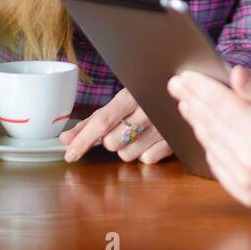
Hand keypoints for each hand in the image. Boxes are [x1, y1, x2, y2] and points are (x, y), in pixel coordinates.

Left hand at [59, 88, 173, 163]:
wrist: (184, 90)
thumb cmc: (146, 96)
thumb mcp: (120, 101)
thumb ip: (92, 121)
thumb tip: (65, 139)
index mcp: (131, 96)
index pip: (101, 122)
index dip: (82, 140)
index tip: (69, 154)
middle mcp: (147, 112)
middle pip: (112, 142)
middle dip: (109, 140)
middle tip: (120, 129)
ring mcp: (162, 128)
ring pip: (127, 155)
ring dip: (126, 148)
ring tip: (136, 133)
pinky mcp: (173, 142)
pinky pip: (147, 160)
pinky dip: (144, 153)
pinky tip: (150, 140)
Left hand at [167, 66, 250, 214]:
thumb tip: (232, 72)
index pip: (218, 102)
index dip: (198, 87)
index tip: (183, 75)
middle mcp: (249, 158)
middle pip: (208, 122)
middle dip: (191, 101)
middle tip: (177, 85)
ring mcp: (245, 180)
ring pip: (209, 144)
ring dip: (196, 122)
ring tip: (188, 104)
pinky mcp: (245, 194)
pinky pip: (217, 165)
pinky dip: (208, 146)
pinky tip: (207, 132)